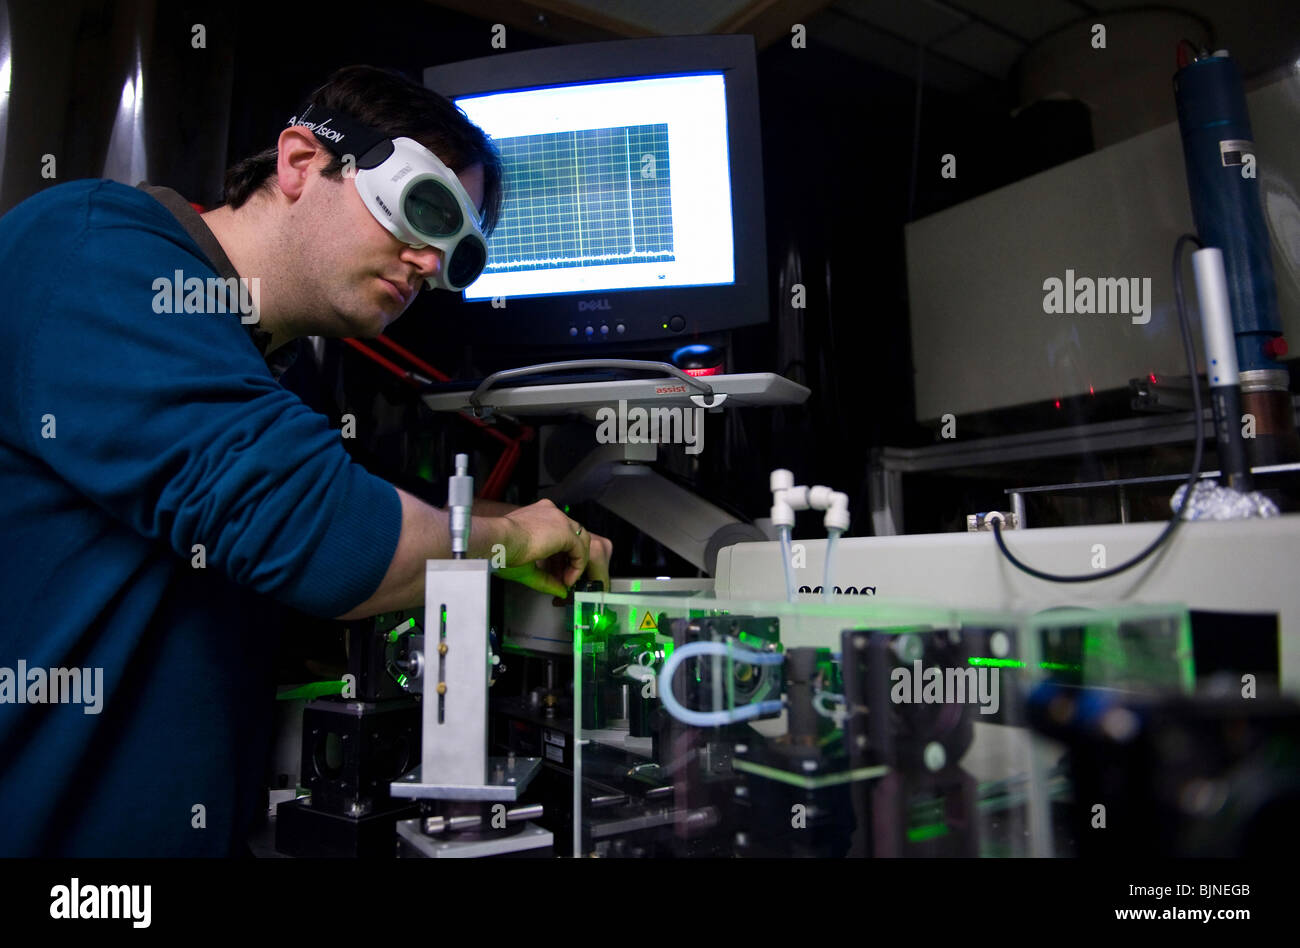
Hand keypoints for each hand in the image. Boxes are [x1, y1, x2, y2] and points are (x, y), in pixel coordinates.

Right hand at [493, 499, 611, 596]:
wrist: (497, 541)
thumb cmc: (501, 550)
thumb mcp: (527, 567)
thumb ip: (545, 578)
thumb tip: (560, 591)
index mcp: (538, 515)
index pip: (559, 532)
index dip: (560, 555)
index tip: (556, 572)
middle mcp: (551, 513)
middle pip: (572, 535)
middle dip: (569, 559)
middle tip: (563, 578)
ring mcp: (560, 520)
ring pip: (580, 541)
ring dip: (576, 563)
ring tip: (566, 580)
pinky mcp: (565, 531)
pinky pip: (580, 550)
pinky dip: (578, 566)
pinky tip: (568, 579)